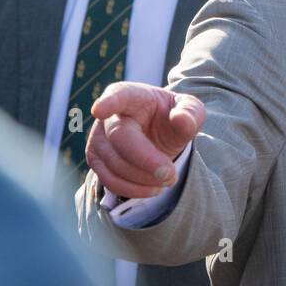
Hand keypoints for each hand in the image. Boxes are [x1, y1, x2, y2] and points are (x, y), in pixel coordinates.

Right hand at [85, 82, 205, 197]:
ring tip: (168, 179)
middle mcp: (109, 116)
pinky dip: (134, 189)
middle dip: (146, 160)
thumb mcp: (189, 110)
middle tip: (170, 174)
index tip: (99, 110)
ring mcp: (98, 139)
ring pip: (115, 164)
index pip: (118, 96)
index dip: (108, 103)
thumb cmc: (172, 117)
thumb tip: (181, 119)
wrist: (159, 135)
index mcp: (131, 95)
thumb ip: (190, 113)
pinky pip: (110, 181)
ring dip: (144, 178)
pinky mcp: (96, 160)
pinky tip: (153, 188)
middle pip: (120, 137)